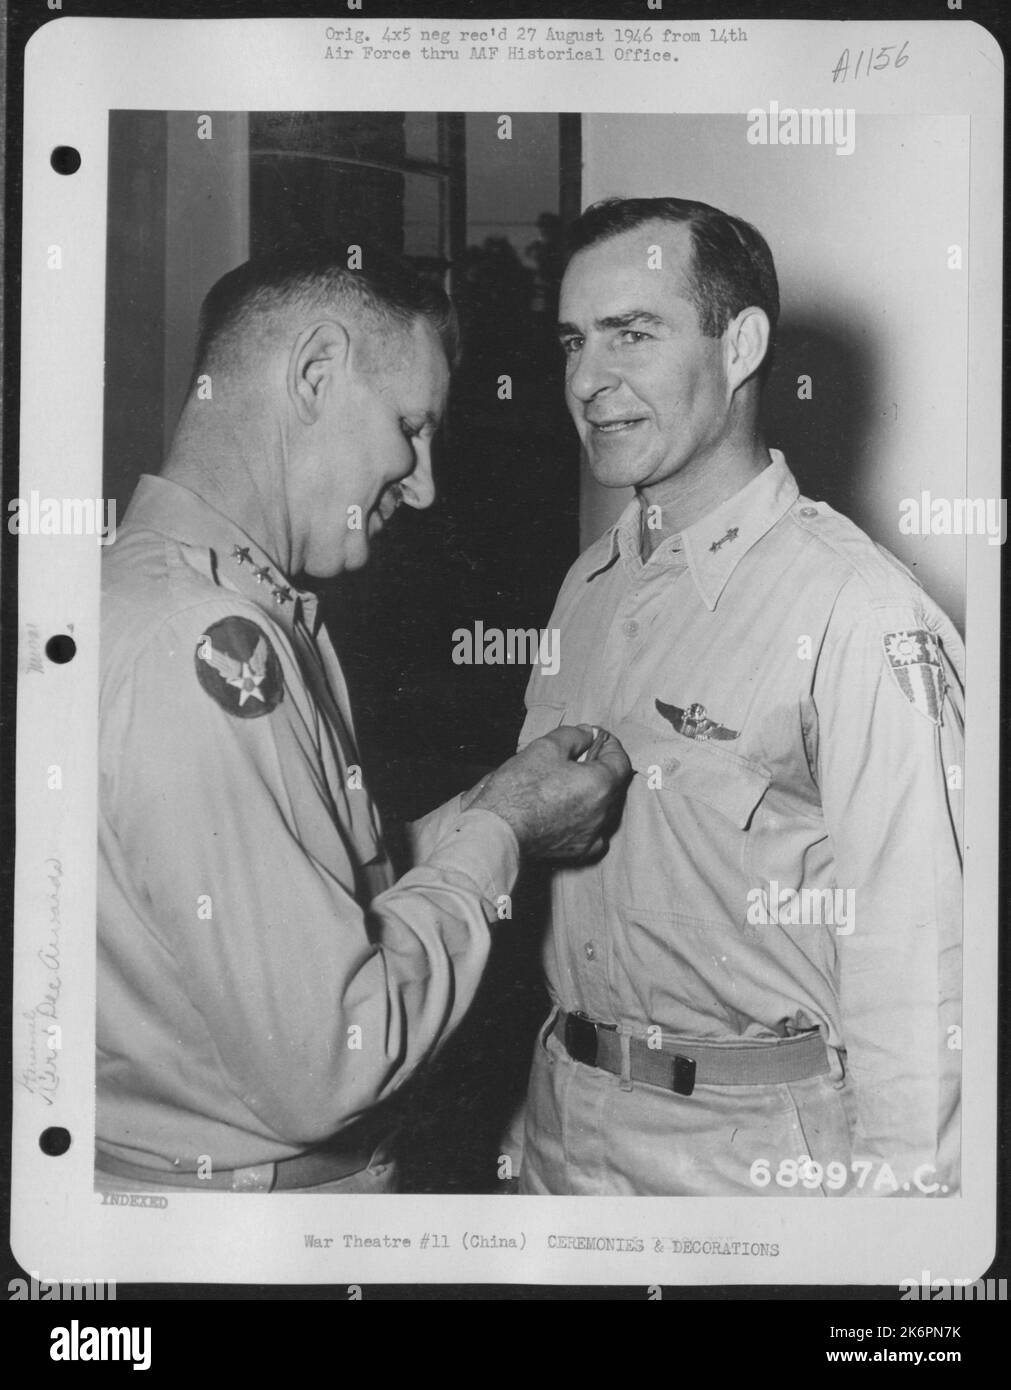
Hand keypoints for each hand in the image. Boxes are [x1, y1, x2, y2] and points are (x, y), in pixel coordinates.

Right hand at [465, 725, 631, 860]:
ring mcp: (592, 835)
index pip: (621, 760)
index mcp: (600, 784)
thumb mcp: (545, 747)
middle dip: (602, 768)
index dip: (610, 745)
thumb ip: (574, 736)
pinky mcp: (579, 851)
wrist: (498, 830)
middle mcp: (603, 812)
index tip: (597, 739)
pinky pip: (594, 832)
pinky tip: (572, 812)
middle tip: (580, 757)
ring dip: (595, 793)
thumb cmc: (519, 788)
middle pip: (615, 784)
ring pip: (605, 809)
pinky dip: (588, 819)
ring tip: (571, 782)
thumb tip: (588, 735)